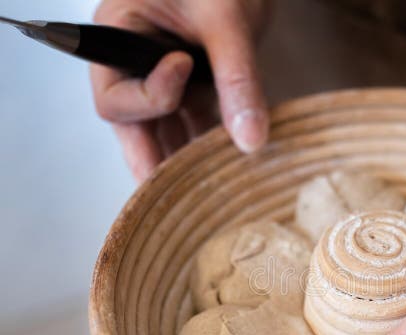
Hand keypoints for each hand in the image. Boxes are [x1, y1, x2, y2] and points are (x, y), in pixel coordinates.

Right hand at [91, 0, 269, 181]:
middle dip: (158, 161)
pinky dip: (213, 142)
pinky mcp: (197, 83)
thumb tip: (250, 140)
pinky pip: (197, 122)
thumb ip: (237, 79)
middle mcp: (136, 64)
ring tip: (210, 194)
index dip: (151, 97)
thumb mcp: (227, 21)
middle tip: (179, 202)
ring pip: (167, 131)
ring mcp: (166, 76)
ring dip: (188, 159)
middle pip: (135, 128)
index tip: (185, 69)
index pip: (117, 99)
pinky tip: (230, 167)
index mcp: (119, 37)